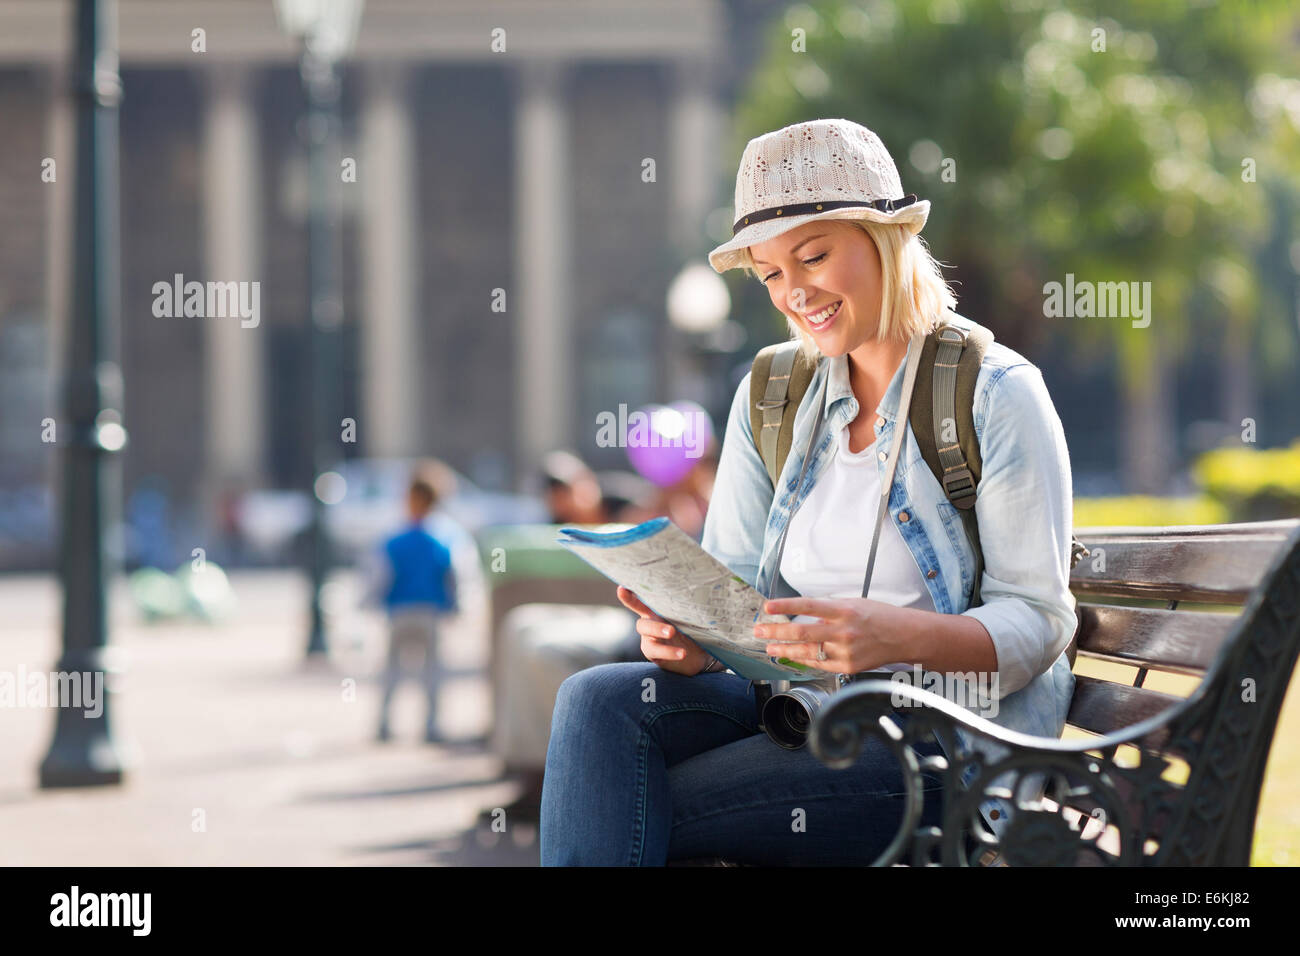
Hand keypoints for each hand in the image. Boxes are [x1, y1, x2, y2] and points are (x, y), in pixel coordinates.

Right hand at [617, 586, 712, 675]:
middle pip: (643, 622)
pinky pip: (657, 652)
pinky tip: (682, 653)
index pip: (641, 602)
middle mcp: (649, 624)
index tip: (621, 589)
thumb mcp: (689, 616)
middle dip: (653, 623)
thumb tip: (696, 591)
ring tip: (672, 633)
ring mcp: (650, 639)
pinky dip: (670, 652)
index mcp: (656, 611)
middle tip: (669, 626)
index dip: (629, 597)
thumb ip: (685, 607)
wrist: (700, 653)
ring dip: (659, 632)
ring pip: (648, 637)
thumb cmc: (693, 628)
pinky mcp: (654, 653)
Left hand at [754, 597, 908, 673]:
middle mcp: (844, 631)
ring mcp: (846, 651)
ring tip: (769, 647)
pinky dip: (804, 659)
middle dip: (776, 631)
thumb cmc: (880, 616)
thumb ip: (828, 611)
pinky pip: (819, 664)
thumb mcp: (854, 604)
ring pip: (807, 651)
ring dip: (784, 649)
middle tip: (759, 630)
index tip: (767, 607)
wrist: (905, 637)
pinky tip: (792, 656)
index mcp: (845, 610)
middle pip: (802, 631)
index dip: (785, 606)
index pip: (808, 605)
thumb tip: (805, 617)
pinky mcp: (848, 667)